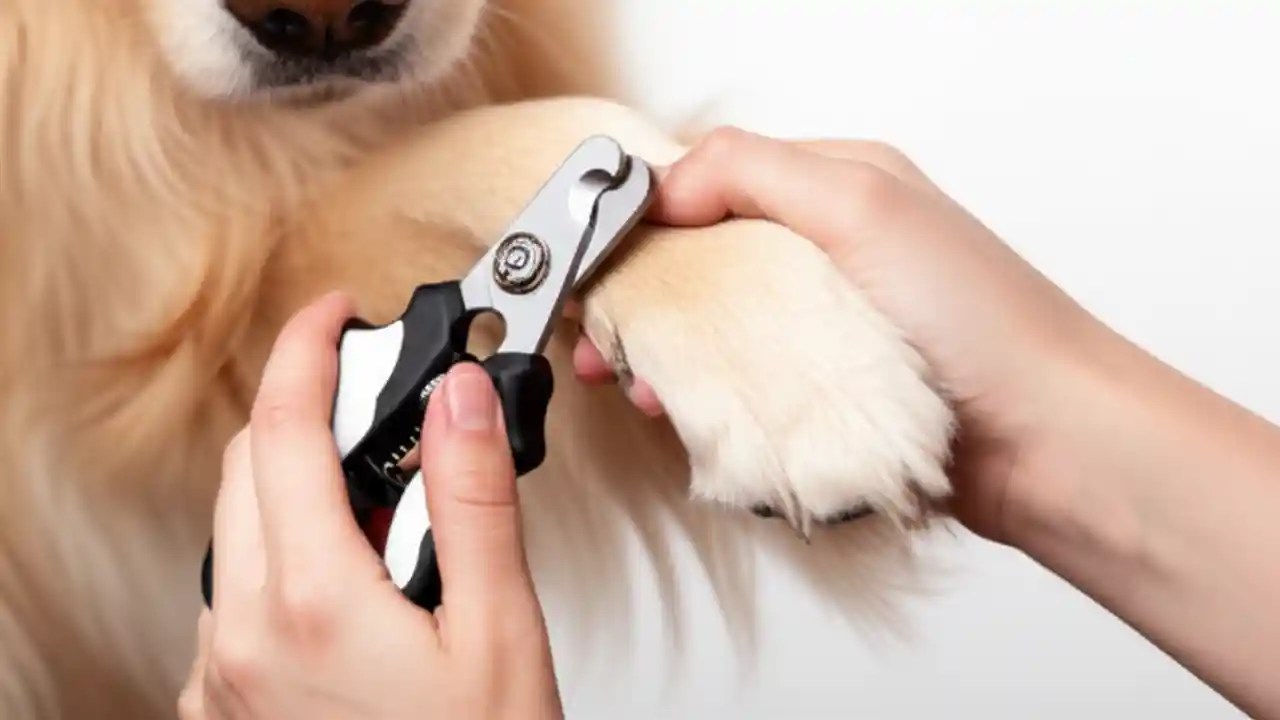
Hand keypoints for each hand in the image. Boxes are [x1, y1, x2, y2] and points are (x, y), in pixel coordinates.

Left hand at [179, 292, 561, 719]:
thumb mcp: (498, 628)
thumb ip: (473, 500)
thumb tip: (462, 397)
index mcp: (311, 601)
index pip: (282, 427)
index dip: (308, 349)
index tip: (335, 314)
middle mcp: (242, 634)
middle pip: (246, 467)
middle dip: (305, 412)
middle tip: (382, 406)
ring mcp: (223, 675)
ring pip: (236, 529)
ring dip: (297, 485)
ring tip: (388, 512)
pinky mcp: (225, 703)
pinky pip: (236, 592)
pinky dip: (284, 551)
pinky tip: (353, 580)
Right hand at [574, 128, 1103, 543]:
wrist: (1049, 443)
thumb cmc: (985, 323)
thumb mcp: (862, 206)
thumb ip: (751, 172)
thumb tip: (663, 180)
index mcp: (837, 186)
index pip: (712, 179)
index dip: (645, 215)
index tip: (598, 257)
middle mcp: (828, 251)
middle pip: (703, 259)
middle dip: (642, 295)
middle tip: (601, 333)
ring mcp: (827, 324)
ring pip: (717, 326)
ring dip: (666, 351)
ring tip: (635, 380)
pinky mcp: (828, 388)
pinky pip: (745, 382)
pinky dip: (705, 394)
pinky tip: (683, 411)